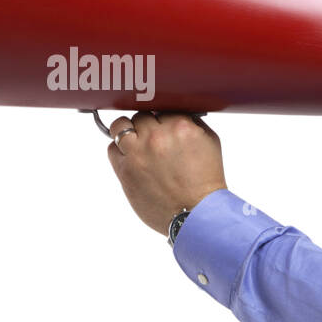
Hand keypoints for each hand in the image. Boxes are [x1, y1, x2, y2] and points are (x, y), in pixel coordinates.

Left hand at [106, 111, 227, 233]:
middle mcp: (157, 137)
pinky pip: (111, 148)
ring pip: (119, 125)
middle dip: (147, 125)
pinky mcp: (125, 171)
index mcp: (180, 127)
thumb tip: (176, 111)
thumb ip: (192, 123)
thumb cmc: (205, 182)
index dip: (163, 117)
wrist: (196, 214)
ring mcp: (138, 153)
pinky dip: (119, 150)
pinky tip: (130, 157)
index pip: (162, 107)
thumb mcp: (210, 143)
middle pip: (141, 115)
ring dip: (127, 131)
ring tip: (135, 142)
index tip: (163, 125)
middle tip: (153, 137)